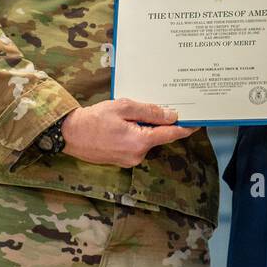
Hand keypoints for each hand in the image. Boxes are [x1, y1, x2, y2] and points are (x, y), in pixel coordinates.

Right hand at [59, 98, 198, 167]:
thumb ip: (149, 111)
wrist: (69, 135)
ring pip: (147, 140)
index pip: (171, 134)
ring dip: (146, 127)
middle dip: (160, 122)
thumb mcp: (123, 107)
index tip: (197, 121)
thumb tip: (171, 115)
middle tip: (158, 106)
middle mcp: (138, 155)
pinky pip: (137, 145)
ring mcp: (130, 160)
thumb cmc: (94, 119)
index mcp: (140, 141)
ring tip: (131, 114)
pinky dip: (137, 134)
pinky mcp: (123, 160)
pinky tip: (125, 123)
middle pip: (158, 136)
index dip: (185, 127)